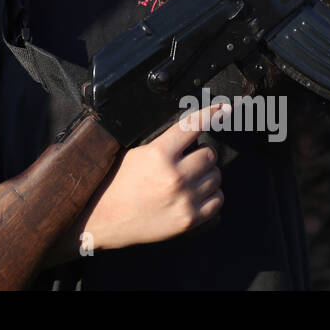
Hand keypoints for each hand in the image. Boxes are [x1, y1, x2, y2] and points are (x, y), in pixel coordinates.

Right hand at [81, 104, 226, 250]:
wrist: (106, 219)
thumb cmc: (117, 185)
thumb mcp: (135, 154)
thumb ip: (163, 144)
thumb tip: (190, 134)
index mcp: (159, 155)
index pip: (191, 127)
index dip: (210, 114)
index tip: (223, 109)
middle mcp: (175, 176)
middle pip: (210, 154)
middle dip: (202, 154)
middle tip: (188, 160)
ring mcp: (185, 199)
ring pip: (216, 176)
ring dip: (206, 174)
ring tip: (189, 179)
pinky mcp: (190, 219)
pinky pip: (217, 200)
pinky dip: (211, 194)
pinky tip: (195, 194)